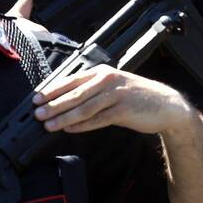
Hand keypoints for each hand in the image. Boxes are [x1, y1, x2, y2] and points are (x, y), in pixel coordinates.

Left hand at [33, 65, 189, 134]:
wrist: (166, 105)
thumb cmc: (135, 97)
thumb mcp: (113, 87)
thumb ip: (91, 91)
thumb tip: (64, 102)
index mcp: (102, 72)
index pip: (71, 81)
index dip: (52, 90)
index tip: (36, 99)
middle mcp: (107, 81)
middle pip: (74, 94)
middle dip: (53, 105)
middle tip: (37, 113)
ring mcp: (116, 95)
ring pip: (84, 108)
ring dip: (64, 117)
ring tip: (49, 125)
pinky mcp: (123, 110)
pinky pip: (98, 120)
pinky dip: (82, 126)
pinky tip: (69, 130)